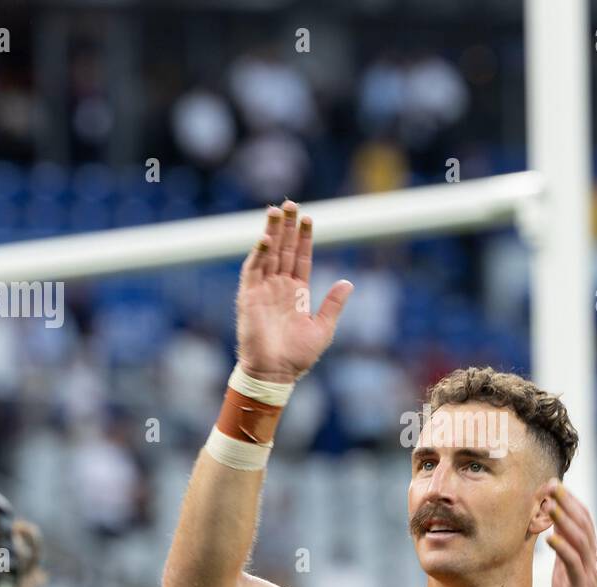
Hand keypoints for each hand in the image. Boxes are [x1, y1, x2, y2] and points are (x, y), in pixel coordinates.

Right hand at [236, 199, 352, 383]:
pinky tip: (264, 239)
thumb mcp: (323, 328)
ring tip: (276, 210)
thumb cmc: (298, 356)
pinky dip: (257, 254)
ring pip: (268, 254)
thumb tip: (348, 283)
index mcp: (297, 292)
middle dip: (287, 226)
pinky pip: (252, 271)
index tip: (308, 218)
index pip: (301, 257)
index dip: (304, 238)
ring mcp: (263, 290)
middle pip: (284, 249)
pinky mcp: (249, 297)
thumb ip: (333, 304)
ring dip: (272, 232)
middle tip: (290, 203)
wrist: (275, 373)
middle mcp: (279, 286)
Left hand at [544, 479, 596, 586]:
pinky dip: (562, 549)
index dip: (570, 501)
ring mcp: (590, 572)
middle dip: (567, 502)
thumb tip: (554, 529)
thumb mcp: (569, 569)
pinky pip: (573, 564)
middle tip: (552, 484)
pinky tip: (550, 538)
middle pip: (583, 524)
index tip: (554, 484)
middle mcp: (593, 557)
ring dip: (564, 520)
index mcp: (589, 552)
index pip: (583, 519)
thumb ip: (565, 550)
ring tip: (549, 504)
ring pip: (579, 540)